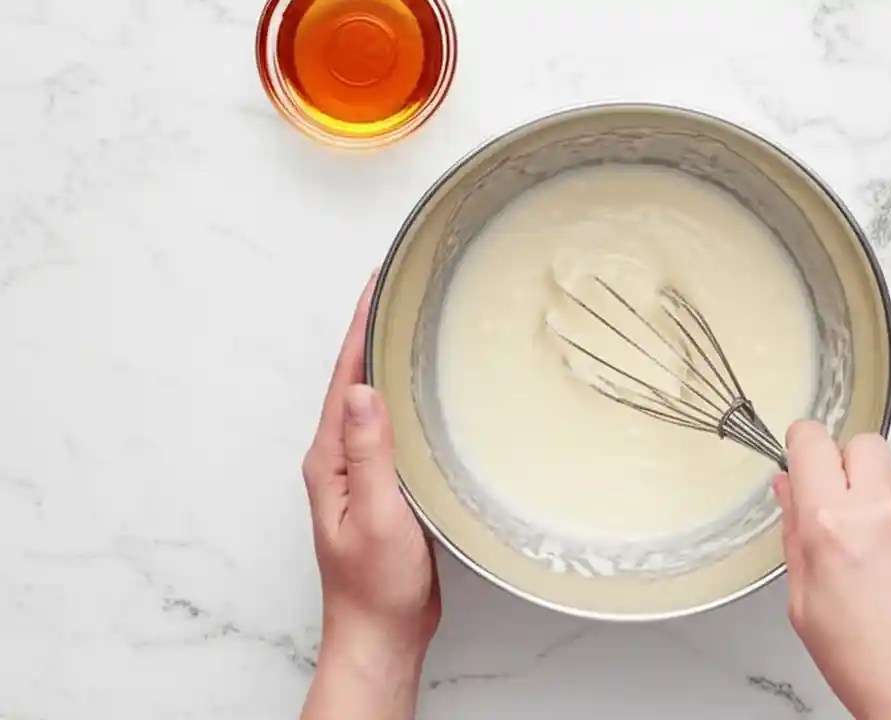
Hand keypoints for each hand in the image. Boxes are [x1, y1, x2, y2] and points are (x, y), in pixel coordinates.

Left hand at [300, 274, 440, 719]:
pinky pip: (390, 428)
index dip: (359, 327)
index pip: (344, 378)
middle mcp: (339, 459)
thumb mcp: (376, 514)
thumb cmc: (375, 586)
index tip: (376, 284)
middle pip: (354, 380)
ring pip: (372, 402)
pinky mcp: (383, 487)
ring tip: (411, 325)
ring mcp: (360, 473)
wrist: (380, 633)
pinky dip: (405, 398)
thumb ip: (370, 452)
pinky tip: (425, 393)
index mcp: (330, 459)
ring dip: (387, 361)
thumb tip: (361, 390)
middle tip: (397, 288)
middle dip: (372, 331)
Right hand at [774, 422, 890, 719]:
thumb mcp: (804, 603)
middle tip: (843, 502)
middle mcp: (882, 511)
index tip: (803, 453)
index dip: (803, 443)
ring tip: (881, 544)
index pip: (812, 441)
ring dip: (886, 494)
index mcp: (831, 525)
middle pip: (863, 442)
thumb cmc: (867, 665)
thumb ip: (795, 534)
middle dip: (848, 464)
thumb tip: (788, 491)